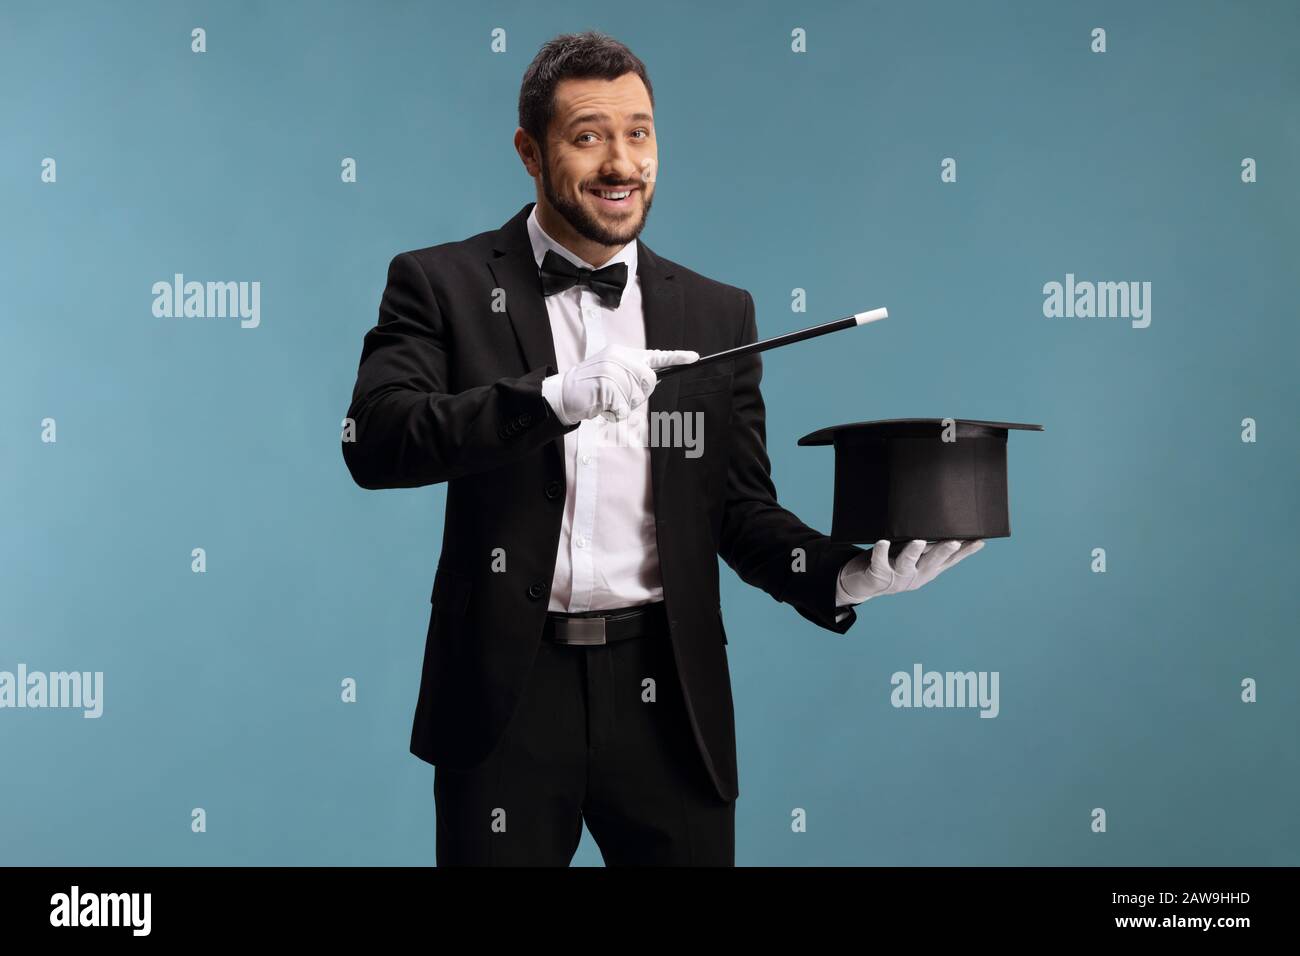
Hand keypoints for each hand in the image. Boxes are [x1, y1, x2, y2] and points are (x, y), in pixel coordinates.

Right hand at [551, 345, 697, 423]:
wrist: (562, 394)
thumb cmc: (590, 389)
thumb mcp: (611, 375)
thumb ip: (631, 375)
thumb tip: (652, 381)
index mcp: (622, 354)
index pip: (654, 355)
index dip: (676, 357)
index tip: (694, 357)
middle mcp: (618, 358)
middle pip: (649, 381)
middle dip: (638, 396)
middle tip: (617, 399)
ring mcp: (611, 370)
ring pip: (636, 397)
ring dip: (622, 407)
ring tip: (604, 401)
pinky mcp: (606, 386)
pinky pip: (623, 409)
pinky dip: (613, 414)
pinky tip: (600, 407)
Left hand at [837, 538, 983, 604]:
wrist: (863, 585)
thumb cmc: (891, 563)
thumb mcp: (914, 557)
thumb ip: (929, 547)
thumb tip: (946, 527)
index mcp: (927, 570)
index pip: (950, 560)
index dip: (965, 551)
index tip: (980, 540)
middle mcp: (915, 574)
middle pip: (932, 561)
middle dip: (943, 551)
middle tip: (954, 540)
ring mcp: (897, 575)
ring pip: (907, 562)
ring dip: (913, 552)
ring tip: (918, 541)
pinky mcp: (877, 574)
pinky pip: (878, 561)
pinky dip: (880, 552)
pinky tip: (882, 542)